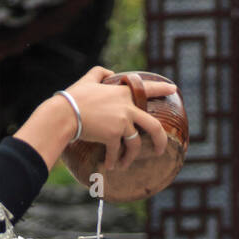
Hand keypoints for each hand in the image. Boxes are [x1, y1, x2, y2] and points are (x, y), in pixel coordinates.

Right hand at [63, 66, 177, 171]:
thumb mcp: (88, 79)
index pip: (147, 89)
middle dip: (160, 141)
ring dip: (130, 158)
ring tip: (124, 164)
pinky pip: (118, 152)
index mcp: (122, 93)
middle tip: (160, 150)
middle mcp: (127, 107)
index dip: (162, 90)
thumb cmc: (73, 97)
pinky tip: (110, 166)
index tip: (174, 90)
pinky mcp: (114, 136)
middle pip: (153, 126)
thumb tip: (110, 72)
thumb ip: (100, 72)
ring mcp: (122, 122)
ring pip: (135, 144)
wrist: (64, 114)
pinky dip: (114, 161)